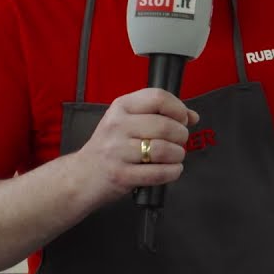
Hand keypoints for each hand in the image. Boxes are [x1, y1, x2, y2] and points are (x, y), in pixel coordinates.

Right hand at [73, 88, 199, 205]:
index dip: (179, 109)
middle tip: (179, 142)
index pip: (158, 97)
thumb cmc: (111, 147)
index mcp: (121, 107)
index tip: (183, 119)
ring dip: (178, 155)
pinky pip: (158, 173)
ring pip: (164, 150)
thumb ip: (160, 114)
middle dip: (181, 136)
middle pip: (166, 126)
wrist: (81, 176)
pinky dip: (173, 172)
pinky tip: (172, 170)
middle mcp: (117, 126)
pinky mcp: (121, 175)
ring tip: (175, 157)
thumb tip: (192, 116)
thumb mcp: (128, 122)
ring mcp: (117, 151)